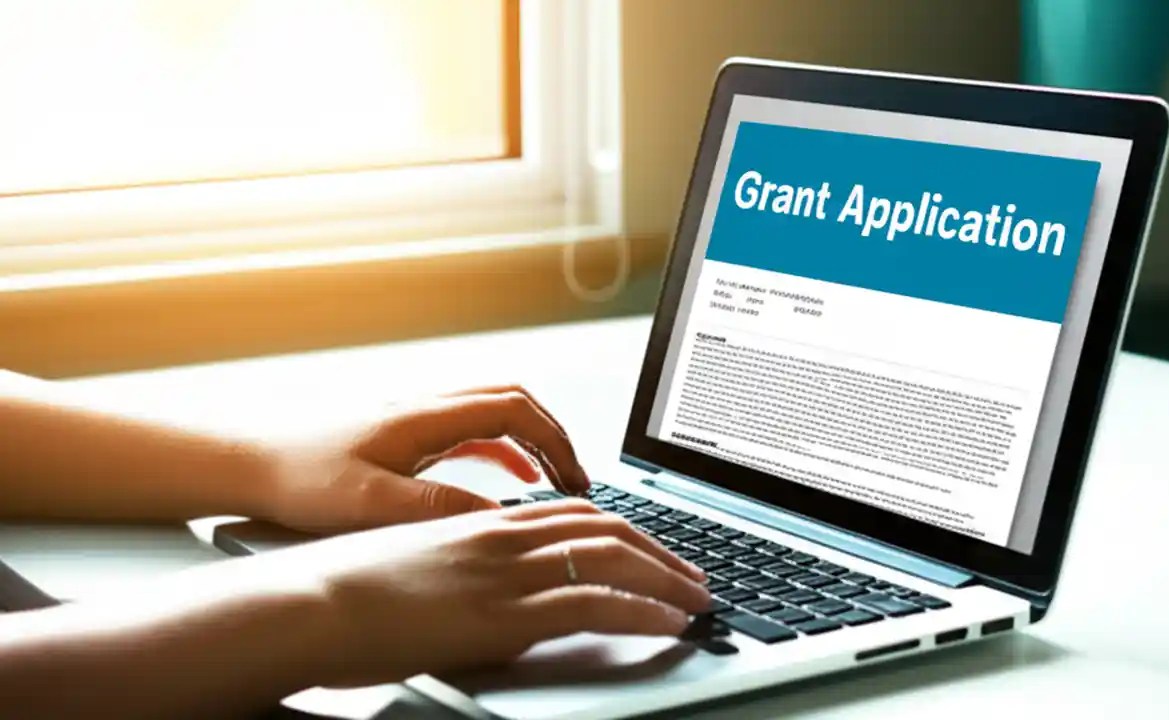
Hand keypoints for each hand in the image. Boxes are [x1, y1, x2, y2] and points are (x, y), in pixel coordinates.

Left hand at [257, 385, 589, 533]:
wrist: (251, 461)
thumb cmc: (300, 475)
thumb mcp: (373, 503)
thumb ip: (439, 509)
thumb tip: (500, 518)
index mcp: (427, 417)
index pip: (515, 409)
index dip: (554, 440)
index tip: (573, 480)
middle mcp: (428, 409)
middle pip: (514, 402)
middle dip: (554, 437)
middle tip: (577, 479)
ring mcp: (419, 420)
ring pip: (496, 415)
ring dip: (532, 443)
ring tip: (556, 483)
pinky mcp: (408, 436)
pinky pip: (473, 433)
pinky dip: (505, 452)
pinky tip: (510, 481)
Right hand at [277, 499, 709, 683]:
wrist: (312, 604)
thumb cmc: (349, 592)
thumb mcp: (418, 570)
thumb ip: (466, 574)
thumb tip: (491, 597)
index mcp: (485, 525)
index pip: (575, 514)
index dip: (624, 529)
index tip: (650, 548)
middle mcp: (505, 538)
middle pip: (606, 529)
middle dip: (660, 552)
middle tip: (692, 575)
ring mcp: (508, 573)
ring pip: (612, 558)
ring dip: (666, 578)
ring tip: (697, 598)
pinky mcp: (506, 614)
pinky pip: (595, 603)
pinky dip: (644, 609)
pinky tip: (668, 620)